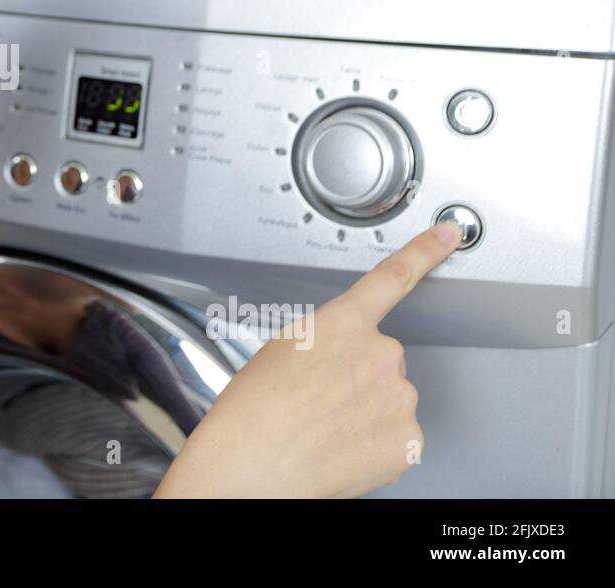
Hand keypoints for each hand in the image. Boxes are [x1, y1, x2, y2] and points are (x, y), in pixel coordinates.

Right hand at [154, 222, 461, 497]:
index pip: (394, 277)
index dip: (426, 251)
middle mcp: (380, 354)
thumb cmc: (252, 412)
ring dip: (366, 411)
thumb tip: (343, 353)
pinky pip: (397, 435)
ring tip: (323, 426)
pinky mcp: (408, 441)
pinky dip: (374, 444)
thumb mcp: (281, 348)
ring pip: (391, 399)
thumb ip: (327, 337)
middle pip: (383, 357)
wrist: (251, 466)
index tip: (449, 235)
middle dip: (359, 375)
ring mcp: (399, 398)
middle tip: (320, 398)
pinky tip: (341, 447)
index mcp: (342, 322)